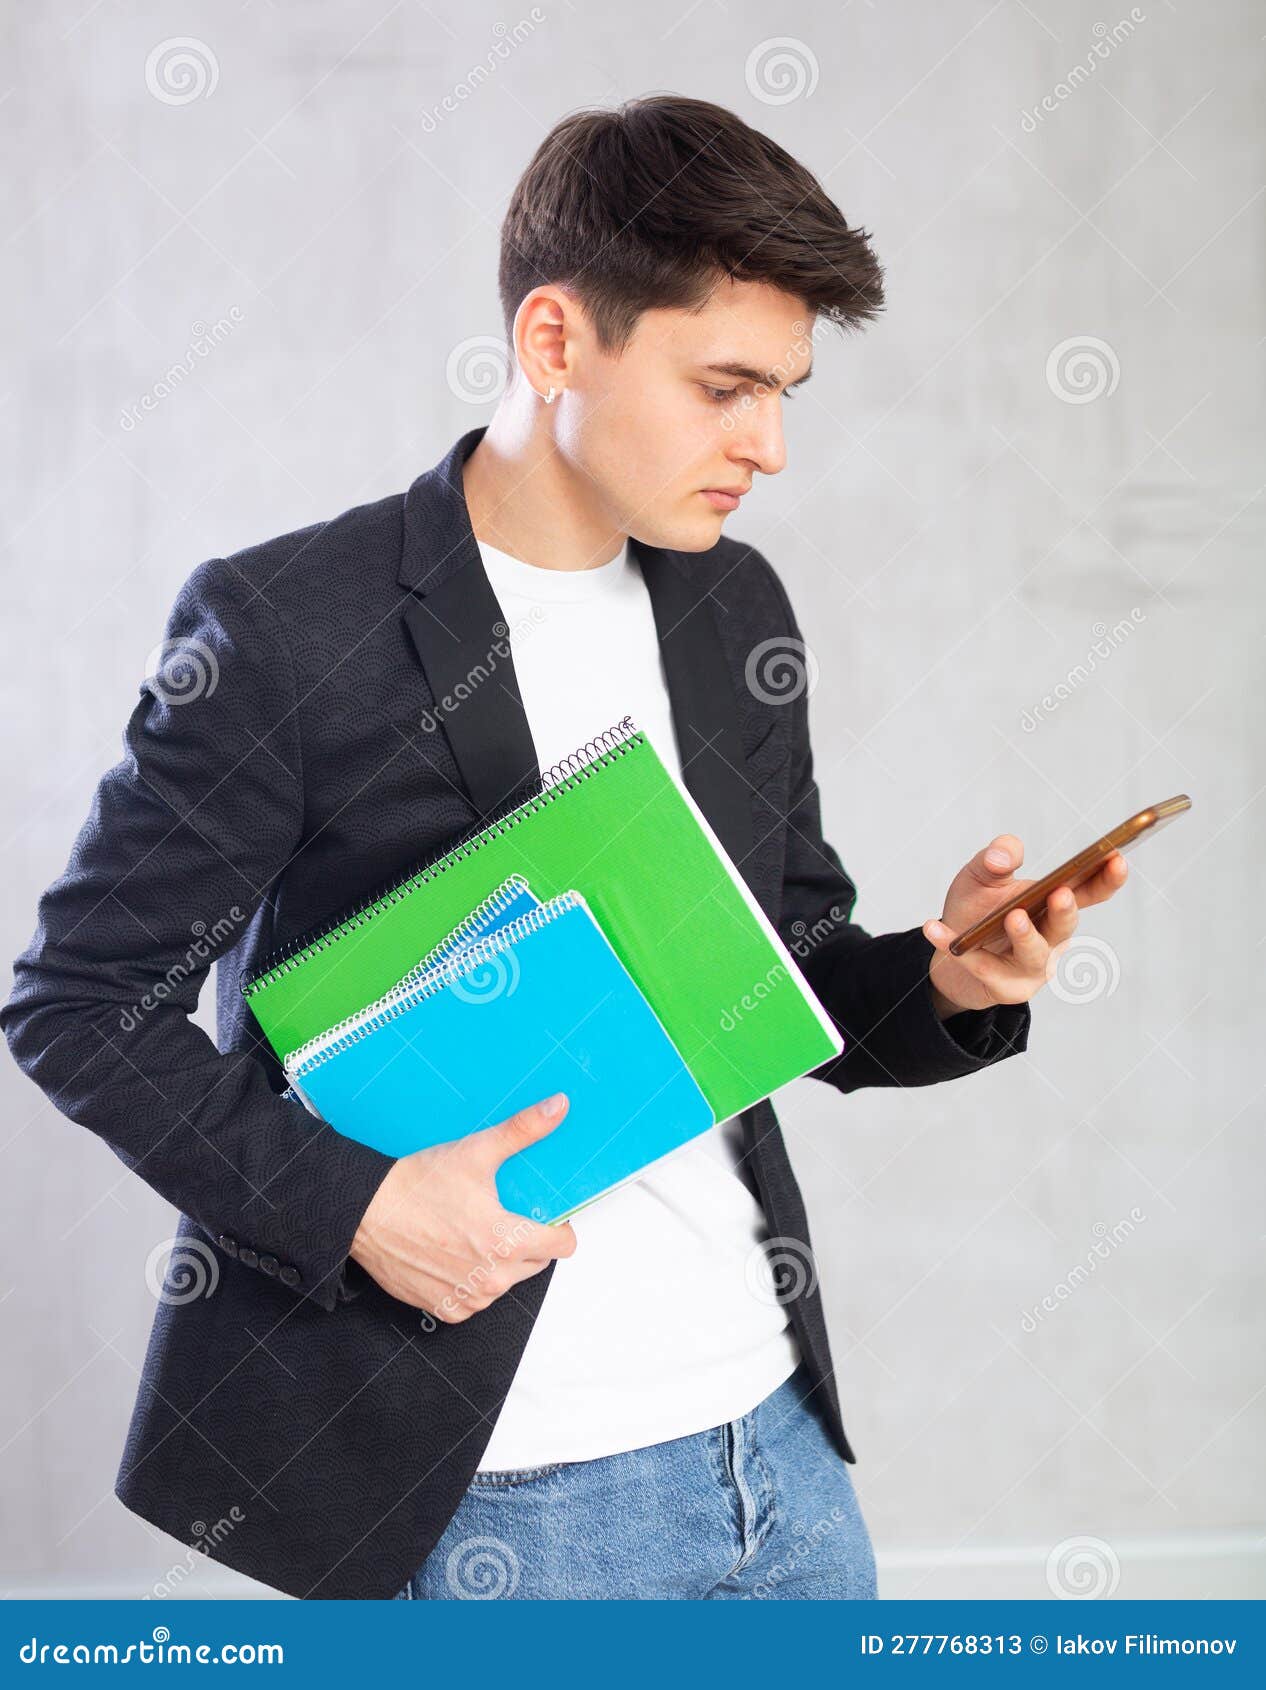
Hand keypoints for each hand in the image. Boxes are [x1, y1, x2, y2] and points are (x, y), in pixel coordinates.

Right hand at [349, 1092, 576, 1321]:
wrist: (366, 1212)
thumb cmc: (417, 1186)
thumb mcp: (476, 1151)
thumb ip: (523, 1130)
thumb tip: (557, 1107)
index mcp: (507, 1242)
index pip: (562, 1247)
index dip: (557, 1228)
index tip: (543, 1216)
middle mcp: (492, 1278)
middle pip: (536, 1264)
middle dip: (527, 1242)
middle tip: (501, 1217)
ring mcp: (469, 1297)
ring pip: (506, 1282)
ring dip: (499, 1263)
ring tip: (472, 1233)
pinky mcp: (446, 1308)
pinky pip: (475, 1299)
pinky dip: (470, 1280)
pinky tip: (453, 1254)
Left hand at [921, 835, 1128, 1014]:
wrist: (950, 950)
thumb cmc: (976, 908)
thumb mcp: (981, 874)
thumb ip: (995, 857)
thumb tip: (1004, 857)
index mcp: (1054, 905)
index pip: (1090, 891)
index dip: (1107, 878)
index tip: (1116, 857)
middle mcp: (1051, 938)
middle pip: (1065, 926)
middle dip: (1065, 911)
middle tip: (1060, 893)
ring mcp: (1033, 967)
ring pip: (1034, 955)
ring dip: (1025, 936)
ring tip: (1013, 916)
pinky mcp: (1006, 988)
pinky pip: (983, 967)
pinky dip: (957, 946)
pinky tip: (936, 928)